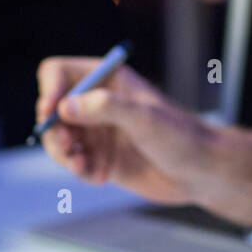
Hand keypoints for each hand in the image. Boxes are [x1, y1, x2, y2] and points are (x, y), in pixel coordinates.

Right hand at [35, 57, 251, 226]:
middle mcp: (96, 103)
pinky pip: (73, 162)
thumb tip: (64, 107)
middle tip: (67, 147)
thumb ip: (105, 108)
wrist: (202, 172)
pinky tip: (100, 177)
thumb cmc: (181, 136)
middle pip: (51, 108)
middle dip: (53, 129)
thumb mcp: (144, 118)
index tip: (51, 112)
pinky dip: (79, 171)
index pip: (59, 73)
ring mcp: (96, 131)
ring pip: (57, 138)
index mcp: (107, 80)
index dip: (49, 89)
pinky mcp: (99, 158)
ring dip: (63, 154)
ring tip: (82, 166)